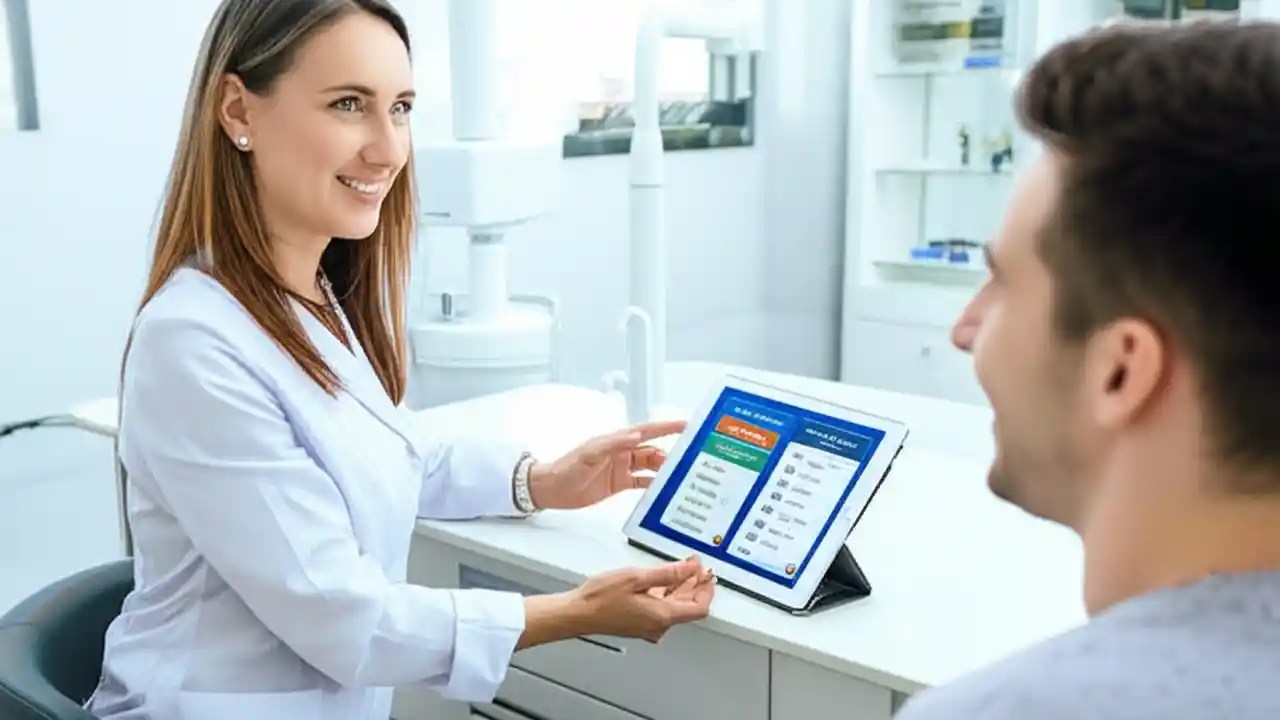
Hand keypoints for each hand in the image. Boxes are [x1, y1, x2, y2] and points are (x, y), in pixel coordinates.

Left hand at [528, 420, 686, 509]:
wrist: (552, 489)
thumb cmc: (568, 467)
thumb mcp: (590, 454)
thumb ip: (613, 444)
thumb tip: (637, 436)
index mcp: (617, 441)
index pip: (647, 431)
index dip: (667, 428)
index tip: (686, 425)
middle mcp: (623, 453)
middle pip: (653, 451)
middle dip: (671, 454)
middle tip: (691, 460)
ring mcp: (622, 468)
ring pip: (650, 467)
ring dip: (665, 470)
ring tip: (683, 476)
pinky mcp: (620, 484)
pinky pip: (642, 482)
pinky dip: (654, 485)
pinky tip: (666, 490)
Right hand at [572, 557, 715, 641]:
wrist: (578, 613)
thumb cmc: (601, 598)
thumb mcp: (637, 577)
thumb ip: (668, 573)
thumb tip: (690, 568)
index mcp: (662, 616)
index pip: (700, 607)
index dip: (707, 588)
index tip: (707, 572)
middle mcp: (659, 625)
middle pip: (688, 606)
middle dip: (695, 584)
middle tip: (696, 565)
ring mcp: (649, 625)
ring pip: (675, 606)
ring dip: (681, 587)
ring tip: (682, 567)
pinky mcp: (639, 622)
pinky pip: (662, 608)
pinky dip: (667, 593)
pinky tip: (662, 579)